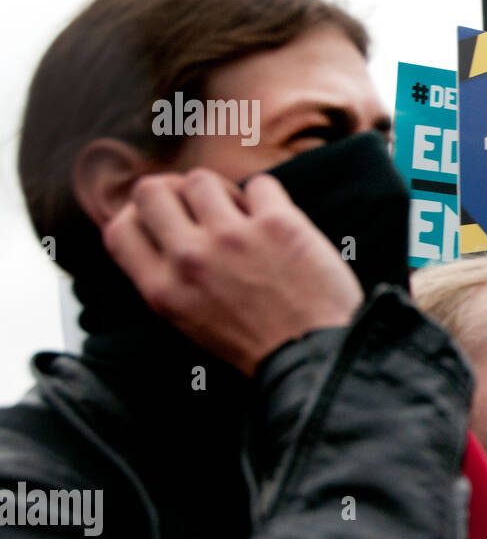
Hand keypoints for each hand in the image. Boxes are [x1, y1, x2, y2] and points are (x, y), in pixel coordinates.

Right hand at [103, 168, 363, 375]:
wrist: (317, 358)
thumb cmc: (261, 345)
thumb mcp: (193, 322)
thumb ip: (172, 280)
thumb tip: (165, 232)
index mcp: (163, 290)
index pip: (119, 230)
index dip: (137, 215)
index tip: (161, 216)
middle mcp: (190, 259)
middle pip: (150, 191)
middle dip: (174, 191)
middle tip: (203, 207)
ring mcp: (232, 237)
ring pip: (201, 180)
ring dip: (222, 192)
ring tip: (243, 216)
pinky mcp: (277, 224)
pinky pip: (260, 184)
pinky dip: (269, 198)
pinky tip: (278, 221)